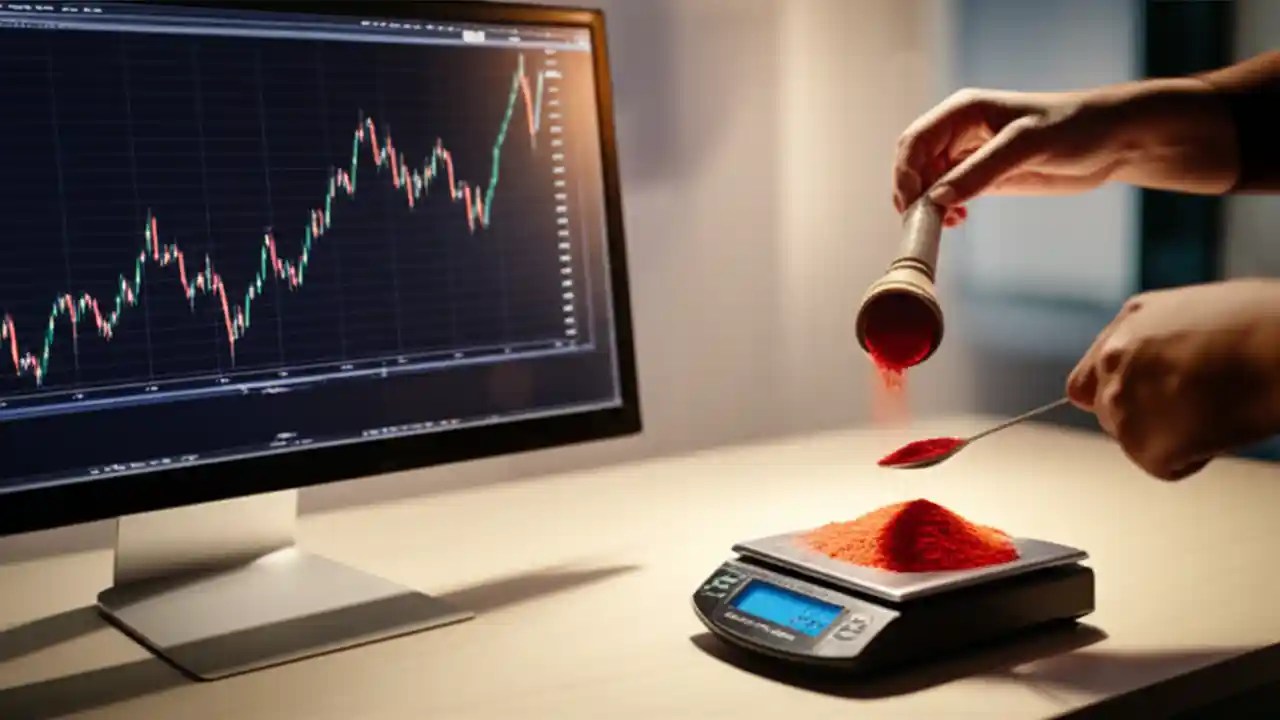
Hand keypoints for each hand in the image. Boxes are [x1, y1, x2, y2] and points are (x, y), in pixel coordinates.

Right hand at [893, 80, 1238, 224]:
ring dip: (928, 205)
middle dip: (912, 192)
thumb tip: (935, 200)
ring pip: (929, 182)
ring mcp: (972, 155)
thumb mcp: (1024, 146)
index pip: (915, 141)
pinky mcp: (986, 176)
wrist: (1113, 140)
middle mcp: (961, 132)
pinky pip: (950, 194)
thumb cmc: (1074, 128)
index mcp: (963, 112)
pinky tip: (958, 221)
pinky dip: (945, 210)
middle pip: (916, 163)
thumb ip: (979, 172)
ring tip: (946, 224)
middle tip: (923, 222)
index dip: (905, 173)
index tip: (910, 204)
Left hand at [1066, 280, 1279, 479]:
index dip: (1116, 399)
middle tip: (1200, 405)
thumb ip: (1156, 343)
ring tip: (1216, 409)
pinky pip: (1163, 466)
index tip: (1140, 408)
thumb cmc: (1264, 324)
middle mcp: (1114, 360)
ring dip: (1171, 438)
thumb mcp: (1194, 313)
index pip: (1087, 382)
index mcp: (1128, 324)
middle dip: (1148, 419)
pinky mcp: (1143, 441)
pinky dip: (1192, 459)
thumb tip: (1159, 369)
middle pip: (1110, 415)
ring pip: (1133, 441)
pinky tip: (1220, 428)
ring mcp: (1122, 402)